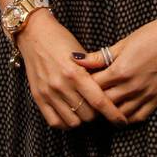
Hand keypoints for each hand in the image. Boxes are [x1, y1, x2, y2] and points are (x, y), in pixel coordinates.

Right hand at [14, 8, 129, 128]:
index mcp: (76, 73)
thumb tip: (110, 90)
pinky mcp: (38, 98)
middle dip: (97, 113)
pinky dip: (65, 122)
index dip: (113, 114)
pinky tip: (71, 114)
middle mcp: (61, 85)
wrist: (34, 34)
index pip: (99, 101)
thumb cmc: (62, 40)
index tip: (122, 121)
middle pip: (87, 114)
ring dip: (82, 118)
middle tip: (99, 107)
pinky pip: (55, 122)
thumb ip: (94, 72)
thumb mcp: (83, 54)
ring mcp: (48, 93)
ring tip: (85, 109)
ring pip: (73, 121)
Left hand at [73, 15, 156, 123]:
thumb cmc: (151, 35)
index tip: (81, 84)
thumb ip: (99, 56)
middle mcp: (131, 86)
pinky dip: (127, 118)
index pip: (93, 87)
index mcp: (120, 71)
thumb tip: (75, 60)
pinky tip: (121, 112)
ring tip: (104, 106)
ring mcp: (145, 94)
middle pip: (103, 103)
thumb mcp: (123, 43)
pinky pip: (138, 117)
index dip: (84, 86)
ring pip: (119, 114)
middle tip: (88, 98)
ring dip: (109, 112)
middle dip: (94, 101)